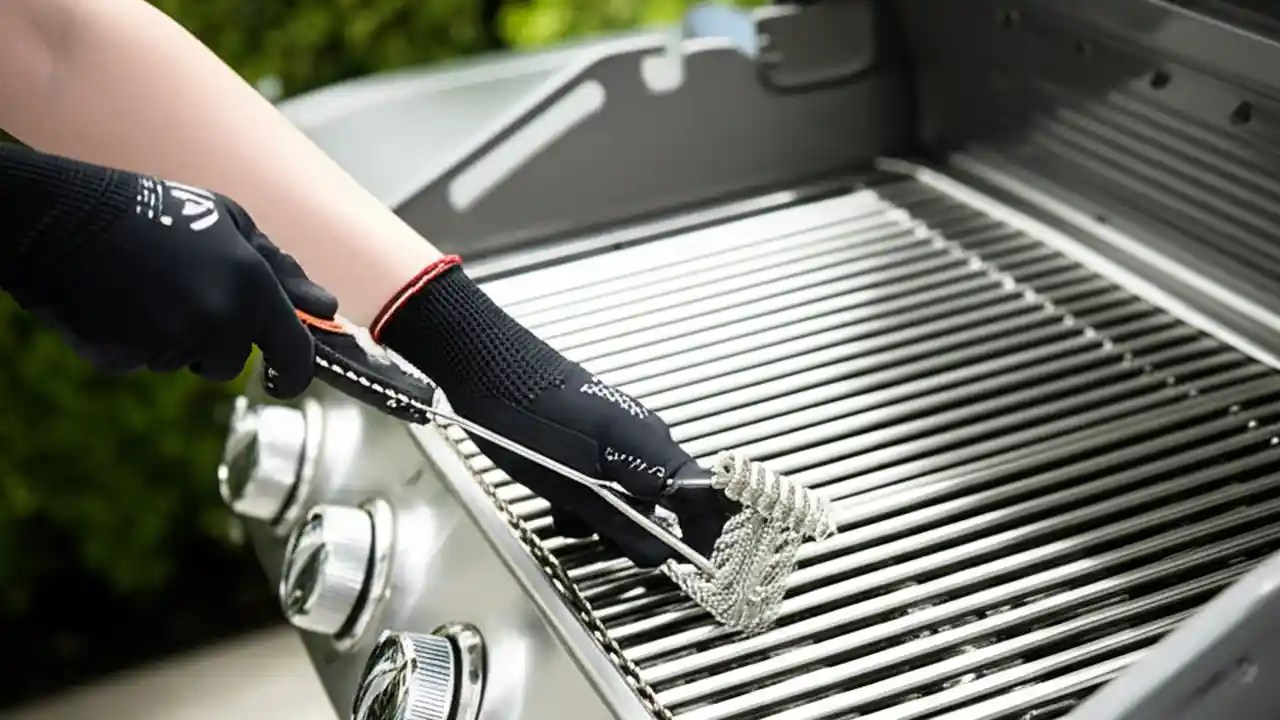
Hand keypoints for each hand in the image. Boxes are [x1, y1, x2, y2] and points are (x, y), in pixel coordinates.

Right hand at [0, 147, 330, 396]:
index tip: (287, 378)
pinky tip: (122, 303)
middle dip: (217, 341)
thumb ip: (282, 271)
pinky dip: (138, 342)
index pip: (294, 355)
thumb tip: (326, 309)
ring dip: (177, 340)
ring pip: (186, 362)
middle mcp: (218, 323)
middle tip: (188, 296)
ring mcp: (171, 344)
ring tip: (150, 291)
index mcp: (253, 290)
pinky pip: (145, 362)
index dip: (295, 372)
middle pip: (230, 363)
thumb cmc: (159, 212)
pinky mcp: (127, 359)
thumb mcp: (232, 223)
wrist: (68, 219)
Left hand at [374, 257, 730, 566]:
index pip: (706, 496)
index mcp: (651, 449)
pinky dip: (590, 495)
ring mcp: (624, 431)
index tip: (693, 562)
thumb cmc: (526, 426)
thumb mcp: (573, 492)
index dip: (704, 535)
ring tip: (565, 514)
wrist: (490, 372)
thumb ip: (621, 525)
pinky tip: (557, 497)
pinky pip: (611, 473)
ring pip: (631, 490)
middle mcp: (647, 437)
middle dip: (636, 529)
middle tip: (602, 539)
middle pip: (665, 499)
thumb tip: (659, 554)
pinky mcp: (602, 428)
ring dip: (604, 514)